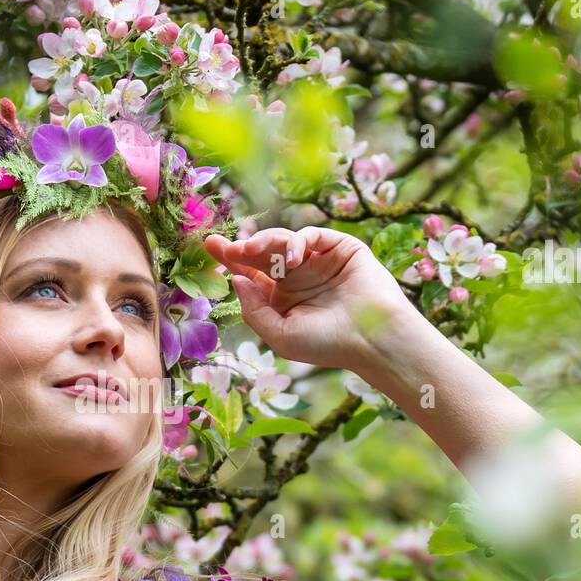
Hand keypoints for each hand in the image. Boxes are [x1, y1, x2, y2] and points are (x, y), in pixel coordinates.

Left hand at [203, 225, 418, 373]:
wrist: (371, 340)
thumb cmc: (327, 344)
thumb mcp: (279, 334)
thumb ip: (254, 309)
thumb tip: (234, 279)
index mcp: (281, 297)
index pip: (250, 273)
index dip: (230, 259)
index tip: (209, 246)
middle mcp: (297, 276)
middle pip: (261, 254)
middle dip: (240, 247)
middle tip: (221, 244)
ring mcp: (317, 260)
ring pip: (282, 241)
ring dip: (263, 241)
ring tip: (250, 249)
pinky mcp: (339, 247)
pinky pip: (312, 235)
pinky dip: (297, 241)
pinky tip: (291, 257)